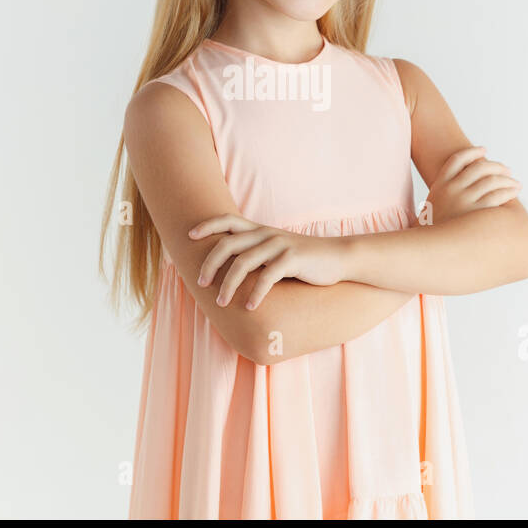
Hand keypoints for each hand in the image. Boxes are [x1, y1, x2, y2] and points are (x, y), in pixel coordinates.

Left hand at [188, 214, 347, 310]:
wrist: (338, 257)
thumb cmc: (304, 259)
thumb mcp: (277, 251)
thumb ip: (257, 254)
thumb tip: (231, 269)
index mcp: (260, 230)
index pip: (228, 220)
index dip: (207, 225)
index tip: (189, 236)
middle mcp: (266, 234)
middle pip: (228, 244)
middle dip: (210, 263)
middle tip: (200, 283)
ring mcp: (279, 245)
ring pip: (243, 262)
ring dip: (228, 284)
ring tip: (222, 303)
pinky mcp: (293, 258)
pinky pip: (268, 276)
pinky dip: (256, 293)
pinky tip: (250, 307)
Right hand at [422, 145, 520, 226]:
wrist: (430, 251)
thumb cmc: (435, 231)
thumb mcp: (431, 207)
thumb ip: (445, 194)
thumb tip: (463, 186)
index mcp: (439, 185)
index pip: (457, 160)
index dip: (472, 152)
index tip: (484, 150)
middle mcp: (451, 189)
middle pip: (479, 168)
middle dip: (497, 166)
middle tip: (507, 170)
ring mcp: (463, 200)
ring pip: (492, 180)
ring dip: (507, 179)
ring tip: (516, 183)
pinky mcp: (476, 212)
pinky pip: (498, 195)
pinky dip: (509, 190)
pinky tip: (514, 191)